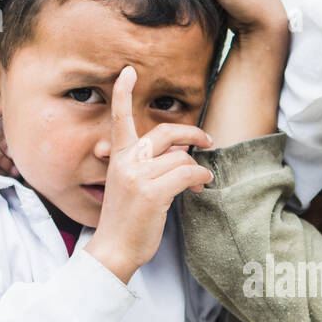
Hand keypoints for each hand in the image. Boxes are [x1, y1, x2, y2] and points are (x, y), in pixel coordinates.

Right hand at [83, 66, 214, 282]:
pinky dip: (201, 178)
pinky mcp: (153, 193)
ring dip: (197, 169)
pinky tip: (201, 186)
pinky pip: (188, 174)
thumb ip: (149, 165)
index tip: (128, 71)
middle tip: (208, 141)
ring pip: (182, 158)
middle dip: (193, 133)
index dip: (122, 93)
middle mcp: (127, 162)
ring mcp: (139, 176)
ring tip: (198, 184)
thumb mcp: (130, 186)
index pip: (120, 119)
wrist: (113, 250)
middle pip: (167, 133)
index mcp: (118, 157)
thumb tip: (180, 153)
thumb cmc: (125, 220)